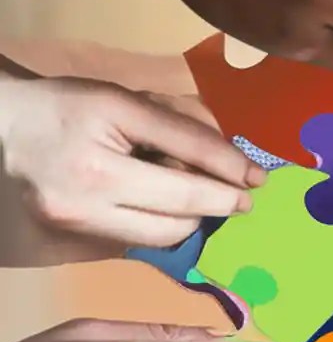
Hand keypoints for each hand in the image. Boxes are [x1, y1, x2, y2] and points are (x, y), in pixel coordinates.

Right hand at [0, 77, 260, 264]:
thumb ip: (180, 121)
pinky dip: (159, 229)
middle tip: (239, 200)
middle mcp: (91, 175)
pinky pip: (137, 243)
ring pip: (165, 235)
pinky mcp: (70, 240)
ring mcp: (77, 215)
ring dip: (192, 220)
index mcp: (105, 120)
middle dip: (220, 203)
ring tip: (197, 202)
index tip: (258, 179)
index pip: (189, 147)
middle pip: (183, 205)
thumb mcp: (122, 98)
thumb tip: (233, 157)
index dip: (232, 166)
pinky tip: (162, 213)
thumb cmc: (65, 108)